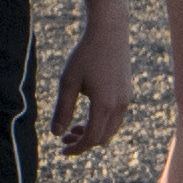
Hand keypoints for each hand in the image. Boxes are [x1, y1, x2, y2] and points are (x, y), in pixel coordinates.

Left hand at [51, 21, 135, 156]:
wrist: (109, 32)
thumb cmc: (85, 55)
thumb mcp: (68, 82)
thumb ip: (63, 109)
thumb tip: (56, 134)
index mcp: (104, 105)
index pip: (91, 138)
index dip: (77, 148)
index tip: (62, 150)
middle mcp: (119, 106)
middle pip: (103, 137)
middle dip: (84, 142)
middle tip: (64, 139)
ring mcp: (126, 100)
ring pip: (111, 129)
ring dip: (93, 133)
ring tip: (73, 129)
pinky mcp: (127, 93)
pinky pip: (116, 118)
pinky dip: (102, 123)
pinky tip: (86, 116)